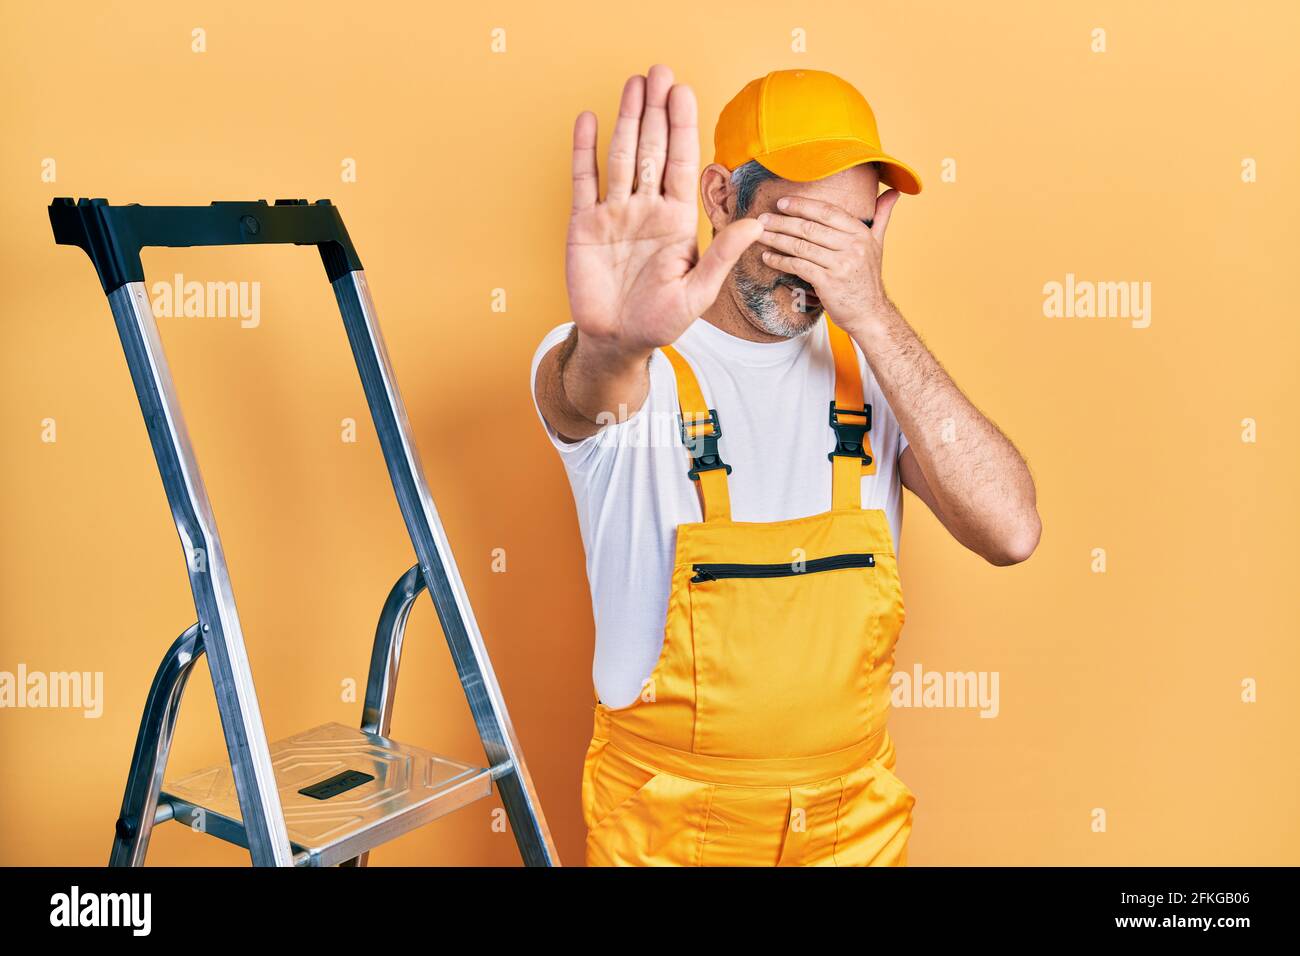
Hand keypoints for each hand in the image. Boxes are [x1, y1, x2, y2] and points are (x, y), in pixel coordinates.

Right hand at [566, 65, 761, 355]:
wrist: (617, 342)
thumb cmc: (661, 322)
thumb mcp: (698, 293)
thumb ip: (722, 256)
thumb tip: (757, 224)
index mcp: (676, 220)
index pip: (682, 163)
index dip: (682, 127)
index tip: (684, 92)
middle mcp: (647, 209)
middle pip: (653, 150)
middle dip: (657, 110)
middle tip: (659, 71)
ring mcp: (615, 213)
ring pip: (622, 156)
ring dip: (627, 119)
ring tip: (634, 83)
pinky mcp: (584, 224)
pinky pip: (585, 179)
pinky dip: (585, 149)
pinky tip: (589, 119)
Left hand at [756, 191, 901, 335]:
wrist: (870, 313)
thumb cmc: (867, 279)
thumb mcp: (877, 244)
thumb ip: (882, 217)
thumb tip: (894, 193)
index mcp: (861, 232)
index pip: (827, 211)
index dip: (802, 205)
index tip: (782, 203)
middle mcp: (852, 246)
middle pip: (810, 227)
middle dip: (782, 221)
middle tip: (762, 218)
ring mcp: (840, 264)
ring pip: (801, 246)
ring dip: (776, 239)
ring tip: (760, 235)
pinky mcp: (828, 283)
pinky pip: (798, 266)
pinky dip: (780, 261)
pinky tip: (767, 258)